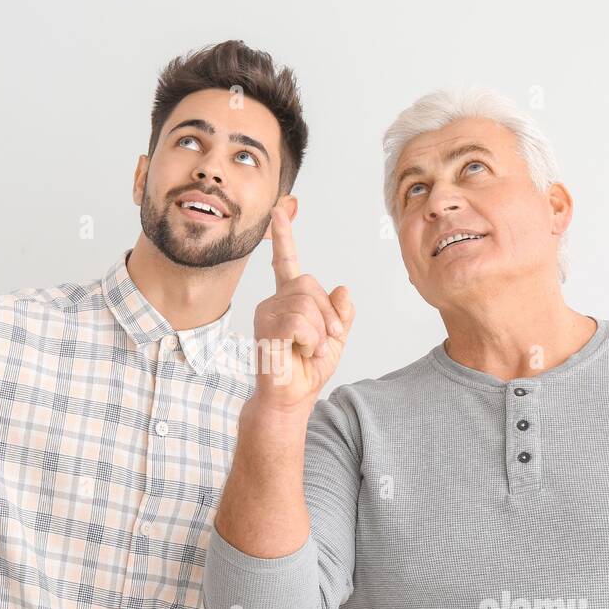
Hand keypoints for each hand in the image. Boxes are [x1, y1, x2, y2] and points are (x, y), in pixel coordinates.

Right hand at [251, 204, 353, 415]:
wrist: (292, 398)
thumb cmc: (307, 370)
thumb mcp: (334, 339)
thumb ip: (340, 314)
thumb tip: (343, 289)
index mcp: (290, 299)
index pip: (286, 261)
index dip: (284, 236)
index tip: (280, 210)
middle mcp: (275, 300)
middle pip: (310, 284)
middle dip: (329, 314)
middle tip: (328, 340)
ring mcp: (267, 312)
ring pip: (307, 303)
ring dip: (319, 331)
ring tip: (310, 349)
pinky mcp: (265, 327)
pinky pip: (300, 321)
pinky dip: (310, 339)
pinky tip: (301, 351)